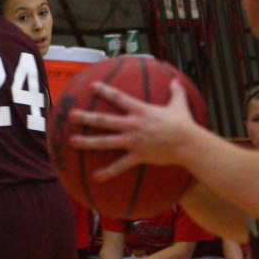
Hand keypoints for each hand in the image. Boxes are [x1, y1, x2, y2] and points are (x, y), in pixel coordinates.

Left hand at [69, 78, 199, 179]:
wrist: (188, 143)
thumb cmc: (184, 124)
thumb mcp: (179, 104)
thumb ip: (175, 92)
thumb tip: (176, 81)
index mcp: (140, 110)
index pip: (118, 97)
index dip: (104, 90)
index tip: (91, 86)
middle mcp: (132, 124)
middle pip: (103, 120)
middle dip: (86, 117)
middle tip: (70, 115)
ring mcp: (133, 141)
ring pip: (105, 141)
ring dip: (87, 142)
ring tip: (72, 141)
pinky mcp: (137, 156)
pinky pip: (119, 166)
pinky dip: (107, 172)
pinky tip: (95, 177)